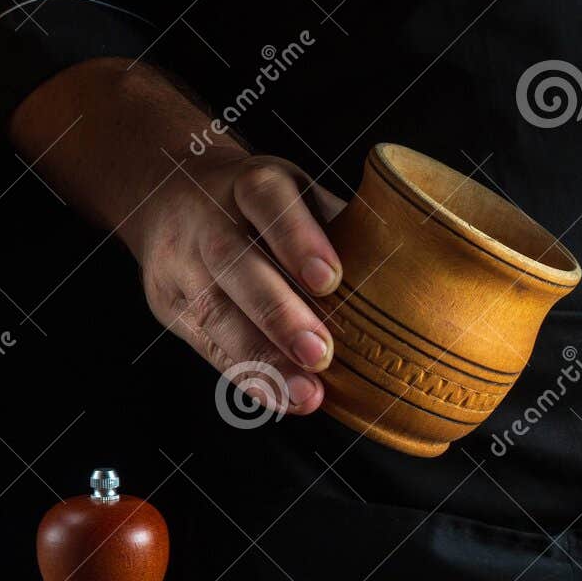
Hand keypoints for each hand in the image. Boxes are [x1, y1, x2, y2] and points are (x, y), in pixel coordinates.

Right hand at [133, 152, 347, 413]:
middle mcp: (208, 218)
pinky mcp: (169, 304)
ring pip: (214, 310)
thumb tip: (414, 270)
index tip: (328, 279)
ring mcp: (181, 262)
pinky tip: (280, 397)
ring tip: (305, 393)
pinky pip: (207, 344)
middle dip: (276, 311)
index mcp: (250, 182)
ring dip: (262, 358)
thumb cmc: (264, 208)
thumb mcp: (297, 194)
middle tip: (319, 353)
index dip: (296, 237)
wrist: (167, 194)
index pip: (267, 199)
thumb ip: (341, 227)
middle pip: (232, 261)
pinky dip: (246, 375)